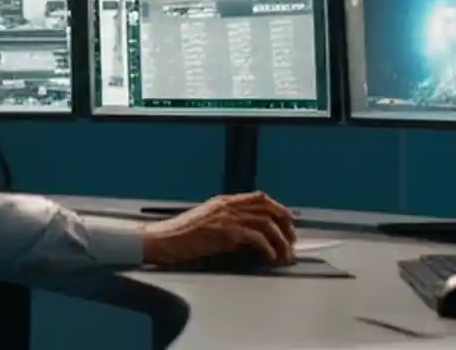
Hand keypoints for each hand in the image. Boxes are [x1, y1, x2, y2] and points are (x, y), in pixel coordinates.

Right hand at [140, 191, 296, 265]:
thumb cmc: (181, 235)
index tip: (288, 222)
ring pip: (266, 223)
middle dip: (286, 224)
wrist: (163, 239)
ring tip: (283, 255)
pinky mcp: (225, 233)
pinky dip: (267, 249)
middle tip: (291, 241)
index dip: (279, 209)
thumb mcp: (207, 221)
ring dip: (280, 241)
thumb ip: (227, 222)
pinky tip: (269, 258)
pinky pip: (256, 238)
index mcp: (225, 201)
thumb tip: (249, 235)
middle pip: (268, 208)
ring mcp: (227, 218)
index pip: (260, 198)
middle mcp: (228, 206)